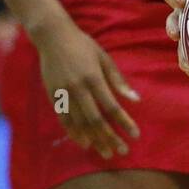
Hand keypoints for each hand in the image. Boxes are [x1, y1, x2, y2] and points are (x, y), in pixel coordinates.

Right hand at [34, 19, 139, 159]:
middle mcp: (78, 88)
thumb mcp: (104, 58)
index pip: (111, 106)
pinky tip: (84, 143)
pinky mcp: (53, 96)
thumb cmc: (83, 45)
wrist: (52, 36)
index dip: (124, 122)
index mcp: (93, 77)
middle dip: (110, 138)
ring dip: (94, 140)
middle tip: (121, 151)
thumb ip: (118, 80)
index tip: (135, 135)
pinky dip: (74, 133)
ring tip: (105, 152)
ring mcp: (64, 93)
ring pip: (79, 123)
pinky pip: (64, 120)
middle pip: (96, 120)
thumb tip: (135, 100)